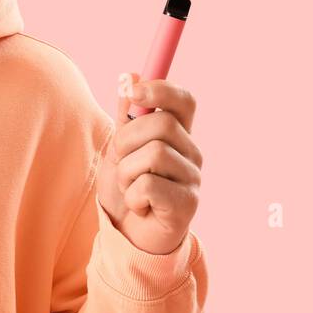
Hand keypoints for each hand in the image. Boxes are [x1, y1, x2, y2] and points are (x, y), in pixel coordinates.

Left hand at [95, 71, 201, 254]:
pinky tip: (139, 206)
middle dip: (127, 140)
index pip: (184, 100)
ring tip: (130, 187)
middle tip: (122, 162)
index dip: (161, 88)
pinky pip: (149, 185)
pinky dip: (132, 196)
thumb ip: (126, 115)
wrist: (128, 235)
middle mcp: (192, 153)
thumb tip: (129, 76)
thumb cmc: (127, 188)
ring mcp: (192, 179)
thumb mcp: (120, 148)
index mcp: (179, 134)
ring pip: (152, 155)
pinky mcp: (186, 205)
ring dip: (126, 173)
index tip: (132, 92)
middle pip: (161, 124)